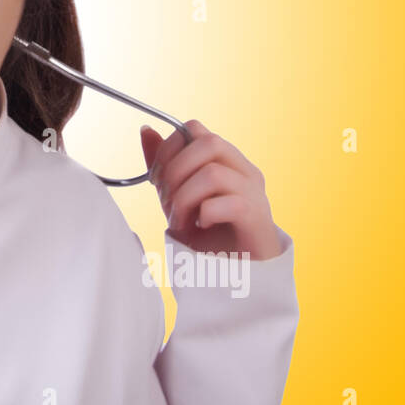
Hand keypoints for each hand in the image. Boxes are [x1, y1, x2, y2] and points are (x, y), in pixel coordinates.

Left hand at [139, 120, 282, 259]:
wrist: (234, 275)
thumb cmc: (208, 235)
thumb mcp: (176, 195)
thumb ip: (165, 165)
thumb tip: (146, 131)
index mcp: (225, 159)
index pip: (194, 130)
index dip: (168, 149)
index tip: (156, 180)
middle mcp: (244, 170)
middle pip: (208, 143)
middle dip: (175, 171)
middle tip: (166, 203)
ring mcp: (254, 192)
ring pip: (213, 173)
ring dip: (185, 198)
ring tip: (180, 221)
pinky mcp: (258, 218)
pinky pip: (229, 203)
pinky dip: (205, 214)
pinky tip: (201, 227)